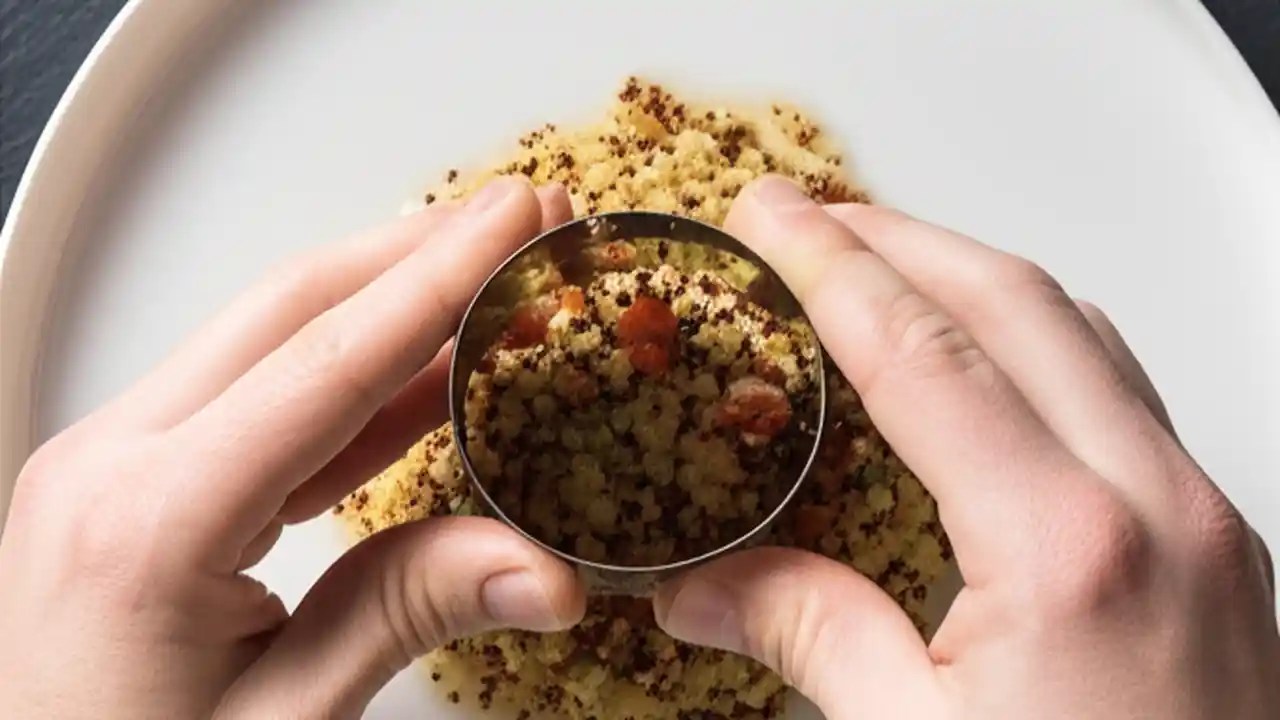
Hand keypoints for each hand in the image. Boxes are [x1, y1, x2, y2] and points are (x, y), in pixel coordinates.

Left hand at [0, 178, 585, 718]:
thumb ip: (404, 617)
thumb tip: (540, 567)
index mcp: (145, 524)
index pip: (324, 366)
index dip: (436, 282)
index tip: (514, 219)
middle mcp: (112, 464)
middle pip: (288, 313)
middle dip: (415, 253)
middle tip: (518, 216)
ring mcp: (113, 465)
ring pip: (272, 343)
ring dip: (389, 303)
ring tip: (490, 274)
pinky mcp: (135, 484)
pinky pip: (257, 405)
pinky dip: (353, 381)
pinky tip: (429, 367)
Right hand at [654, 177, 1278, 718]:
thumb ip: (814, 638)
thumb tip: (713, 587)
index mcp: (1067, 549)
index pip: (925, 352)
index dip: (835, 268)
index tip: (772, 218)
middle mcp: (1156, 507)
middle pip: (1015, 301)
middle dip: (901, 236)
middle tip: (811, 216)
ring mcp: (1201, 519)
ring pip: (1081, 332)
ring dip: (972, 276)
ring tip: (885, 262)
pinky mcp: (1215, 546)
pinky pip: (1118, 390)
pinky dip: (1034, 339)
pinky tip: (985, 359)